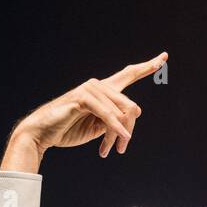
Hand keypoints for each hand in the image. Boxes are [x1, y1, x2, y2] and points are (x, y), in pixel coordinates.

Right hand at [9, 51, 166, 159]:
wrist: (42, 133)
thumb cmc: (68, 129)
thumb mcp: (98, 128)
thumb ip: (115, 120)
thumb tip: (136, 111)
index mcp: (103, 90)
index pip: (128, 75)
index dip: (147, 67)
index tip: (164, 57)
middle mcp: (98, 85)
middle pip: (130, 105)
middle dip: (128, 129)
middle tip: (121, 148)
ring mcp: (90, 89)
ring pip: (121, 111)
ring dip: (118, 134)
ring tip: (113, 149)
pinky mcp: (83, 98)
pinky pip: (108, 114)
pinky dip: (116, 128)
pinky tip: (122, 138)